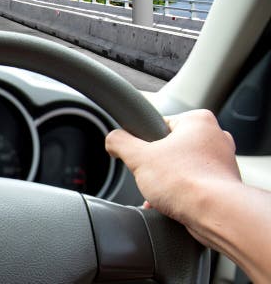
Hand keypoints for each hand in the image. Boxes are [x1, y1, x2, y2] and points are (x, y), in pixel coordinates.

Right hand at [105, 109, 241, 245]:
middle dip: (157, 165)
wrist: (219, 217)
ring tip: (162, 195)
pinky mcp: (226, 186)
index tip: (142, 155)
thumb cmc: (187, 183)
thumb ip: (119, 142)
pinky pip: (195, 186)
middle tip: (152, 175)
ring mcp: (224, 163)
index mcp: (198, 121)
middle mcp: (216, 138)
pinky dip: (181, 195)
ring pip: (182, 168)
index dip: (145, 141)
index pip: (159, 124)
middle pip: (171, 147)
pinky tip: (170, 206)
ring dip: (167, 182)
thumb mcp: (138, 157)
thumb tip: (112, 141)